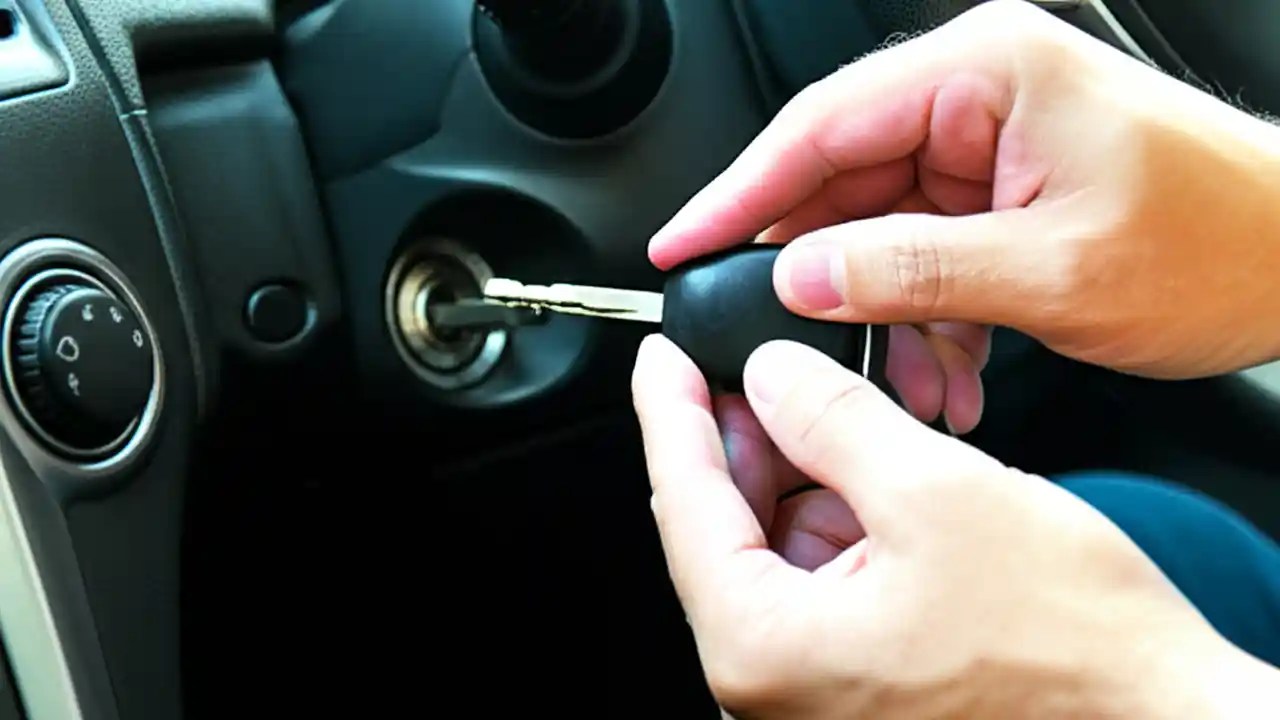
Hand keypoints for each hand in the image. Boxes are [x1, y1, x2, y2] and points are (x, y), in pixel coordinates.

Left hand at [632, 335, 1279, 718]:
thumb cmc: (1073, 653)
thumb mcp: (937, 495)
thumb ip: (835, 421)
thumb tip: (776, 375)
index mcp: (764, 647)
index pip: (680, 503)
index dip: (670, 411)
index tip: (662, 355)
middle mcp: (771, 683)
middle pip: (721, 525)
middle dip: (748, 434)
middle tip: (766, 363)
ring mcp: (814, 685)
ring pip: (772, 544)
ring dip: (803, 471)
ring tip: (846, 414)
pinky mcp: (856, 678)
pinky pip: (818, 575)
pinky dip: (838, 514)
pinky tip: (875, 473)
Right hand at [649, 0, 1279, 413]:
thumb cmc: (1222, 241)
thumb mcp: (1051, 270)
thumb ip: (912, 270)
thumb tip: (804, 275)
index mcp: (985, 73)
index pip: (821, 126)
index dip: (740, 190)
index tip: (684, 240)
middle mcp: (978, 97)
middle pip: (842, 181)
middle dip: (816, 275)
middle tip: (778, 337)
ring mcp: (987, 146)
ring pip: (879, 232)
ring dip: (879, 315)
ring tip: (906, 382)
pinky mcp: (1001, 194)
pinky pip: (924, 255)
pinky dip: (924, 320)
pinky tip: (944, 374)